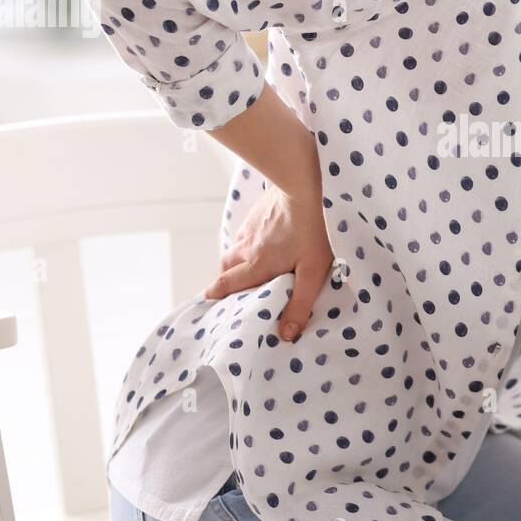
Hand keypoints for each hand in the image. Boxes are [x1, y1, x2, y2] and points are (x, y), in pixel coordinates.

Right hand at [202, 182, 332, 341]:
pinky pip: (244, 233)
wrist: (304, 185)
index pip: (228, 284)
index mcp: (256, 265)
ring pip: (234, 248)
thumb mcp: (313, 273)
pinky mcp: (257, 213)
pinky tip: (260, 240)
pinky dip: (246, 242)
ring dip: (235, 259)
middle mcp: (247, 247)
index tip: (207, 300)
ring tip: (245, 266)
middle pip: (226, 266)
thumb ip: (300, 304)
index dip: (216, 294)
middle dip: (224, 279)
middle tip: (228, 288)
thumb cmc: (313, 230)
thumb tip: (285, 335)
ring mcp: (250, 228)